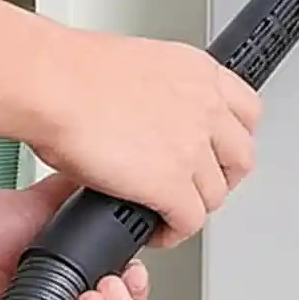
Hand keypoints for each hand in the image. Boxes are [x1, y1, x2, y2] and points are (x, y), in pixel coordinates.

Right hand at [29, 29, 261, 246]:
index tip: (218, 149)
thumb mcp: (139, 67)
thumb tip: (156, 117)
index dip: (232, 138)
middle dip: (220, 177)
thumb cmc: (72, 71)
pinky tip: (155, 230)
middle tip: (195, 185)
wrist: (51, 83)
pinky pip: (190, 221)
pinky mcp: (172, 183)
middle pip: (241, 157)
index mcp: (199, 73)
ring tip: (168, 211)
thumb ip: (163, 94)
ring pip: (216, 193)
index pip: (247, 112)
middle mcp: (206, 107)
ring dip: (193, 206)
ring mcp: (193, 147)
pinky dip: (174, 232)